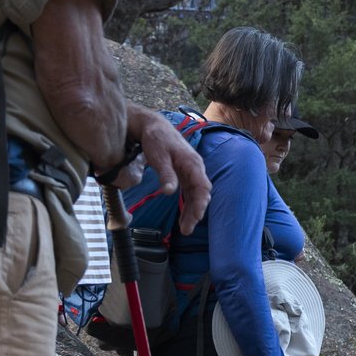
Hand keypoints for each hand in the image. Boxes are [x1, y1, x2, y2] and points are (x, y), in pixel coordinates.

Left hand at [132, 105, 211, 232]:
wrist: (154, 126)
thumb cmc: (157, 139)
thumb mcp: (158, 156)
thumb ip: (166, 174)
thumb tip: (169, 192)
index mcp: (193, 163)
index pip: (202, 187)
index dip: (200, 203)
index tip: (195, 218)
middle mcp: (196, 168)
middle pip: (201, 193)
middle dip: (196, 212)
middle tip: (186, 229)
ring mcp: (191, 171)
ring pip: (196, 194)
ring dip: (192, 211)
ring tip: (185, 228)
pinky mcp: (185, 173)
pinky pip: (190, 191)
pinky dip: (188, 204)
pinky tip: (184, 216)